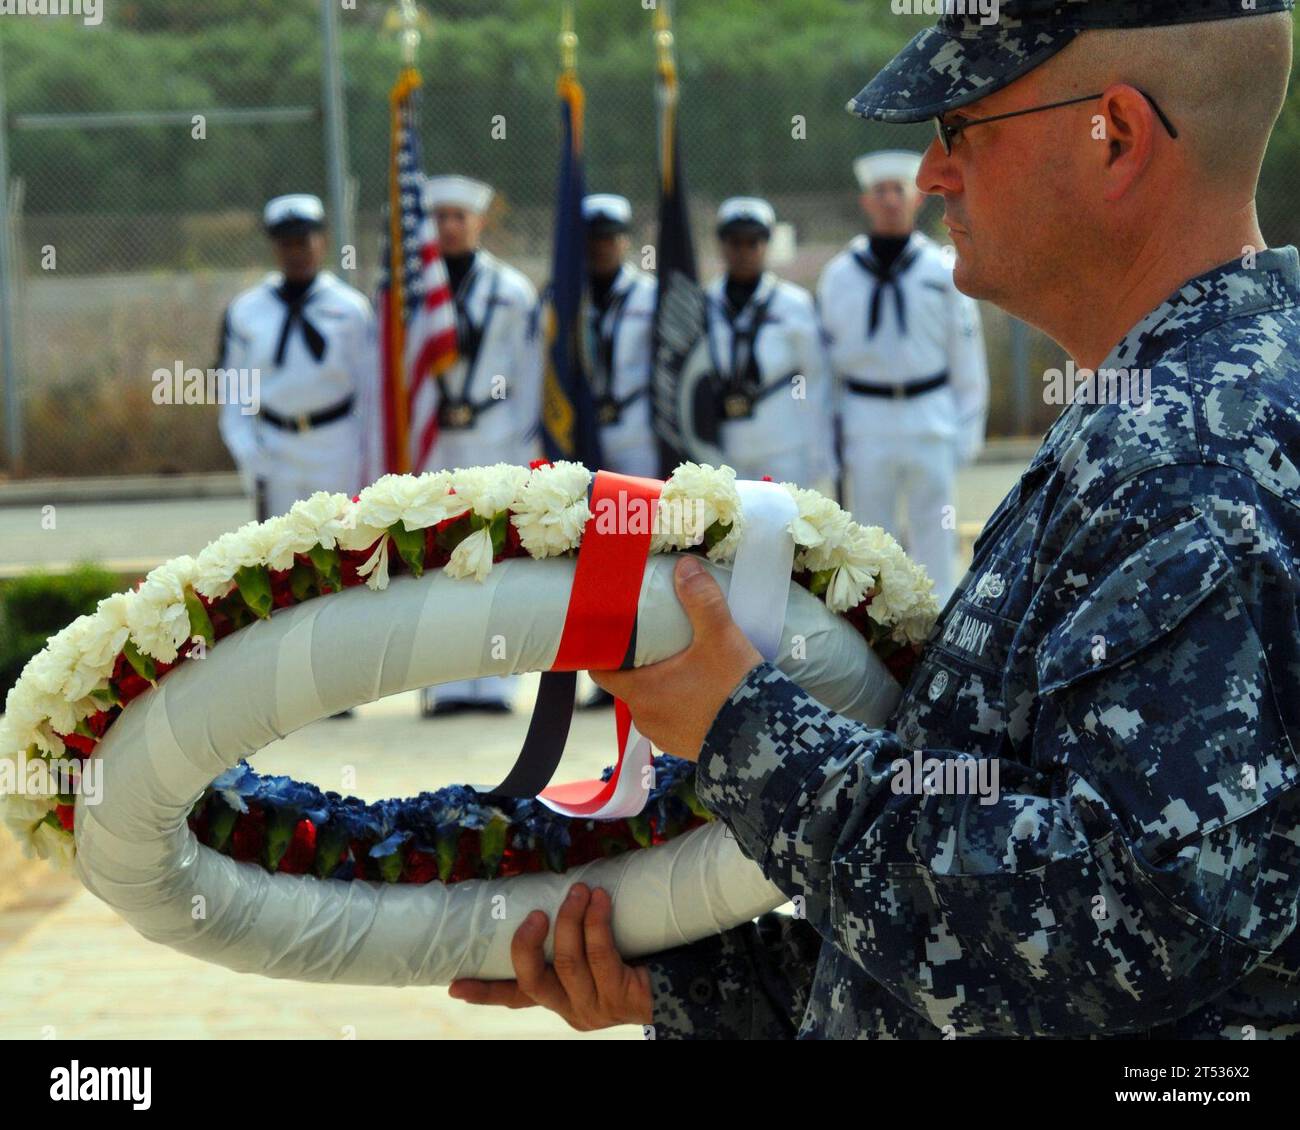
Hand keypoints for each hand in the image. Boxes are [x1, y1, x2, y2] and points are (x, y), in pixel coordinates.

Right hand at [447, 883, 651, 1030]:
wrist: (688, 974)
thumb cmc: (639, 950)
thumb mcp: (598, 943)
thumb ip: (575, 929)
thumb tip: (558, 882)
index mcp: (561, 997)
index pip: (517, 996)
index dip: (486, 991)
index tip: (454, 985)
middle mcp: (573, 1008)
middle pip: (534, 983)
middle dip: (527, 946)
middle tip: (534, 915)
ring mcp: (596, 1006)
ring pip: (568, 964)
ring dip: (570, 921)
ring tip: (579, 890)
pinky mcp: (620, 997)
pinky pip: (600, 956)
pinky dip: (596, 923)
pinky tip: (600, 901)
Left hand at [591, 555, 761, 761]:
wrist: (766, 742)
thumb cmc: (734, 689)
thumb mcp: (721, 637)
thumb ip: (702, 600)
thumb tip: (685, 565)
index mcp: (640, 692)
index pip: (601, 672)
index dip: (603, 653)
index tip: (613, 635)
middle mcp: (645, 718)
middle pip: (628, 685)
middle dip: (638, 665)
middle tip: (654, 641)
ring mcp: (665, 737)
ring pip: (652, 704)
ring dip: (661, 687)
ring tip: (681, 665)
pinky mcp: (686, 749)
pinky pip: (673, 721)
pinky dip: (679, 706)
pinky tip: (699, 691)